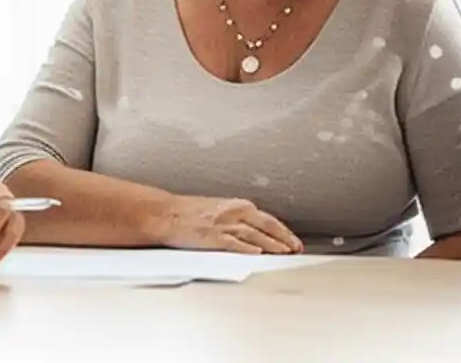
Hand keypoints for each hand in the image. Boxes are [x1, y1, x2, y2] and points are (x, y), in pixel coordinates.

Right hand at [161, 196, 303, 253]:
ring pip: (255, 235)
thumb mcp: (218, 210)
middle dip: (284, 238)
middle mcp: (234, 212)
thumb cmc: (187, 213)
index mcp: (236, 206)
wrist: (165, 213)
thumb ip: (236, 219)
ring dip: (272, 245)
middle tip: (296, 249)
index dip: (283, 231)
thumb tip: (254, 231)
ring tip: (284, 253)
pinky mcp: (212, 236)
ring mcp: (224, 224)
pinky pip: (234, 243)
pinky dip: (247, 248)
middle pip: (267, 226)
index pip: (267, 219)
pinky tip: (257, 254)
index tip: (293, 241)